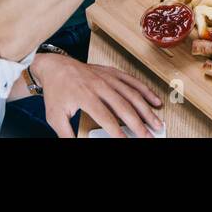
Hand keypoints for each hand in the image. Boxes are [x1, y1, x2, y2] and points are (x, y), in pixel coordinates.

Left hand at [29, 53, 162, 138]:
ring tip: (156, 122)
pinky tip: (155, 101)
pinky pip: (132, 81)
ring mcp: (108, 78)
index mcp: (86, 96)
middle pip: (124, 106)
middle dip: (138, 123)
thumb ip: (66, 134)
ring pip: (132, 94)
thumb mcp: (55, 116)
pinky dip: (145, 91)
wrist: (55, 67)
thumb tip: (73, 145)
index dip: (117, 131)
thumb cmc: (56, 92)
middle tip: (148, 136)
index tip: (126, 141)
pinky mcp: (112, 72)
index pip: (106, 117)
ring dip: (146, 109)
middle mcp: (100, 86)